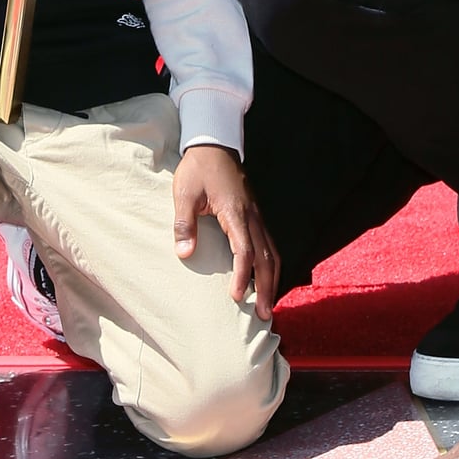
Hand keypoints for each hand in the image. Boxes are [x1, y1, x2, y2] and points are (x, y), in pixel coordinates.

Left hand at [171, 144, 279, 319]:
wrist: (214, 142)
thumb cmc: (198, 168)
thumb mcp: (184, 193)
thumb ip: (184, 223)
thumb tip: (185, 253)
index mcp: (235, 212)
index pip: (244, 251)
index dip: (242, 276)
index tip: (236, 297)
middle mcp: (252, 216)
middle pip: (266, 258)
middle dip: (267, 288)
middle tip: (265, 316)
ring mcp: (256, 215)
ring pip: (273, 252)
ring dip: (273, 279)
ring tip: (269, 304)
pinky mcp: (255, 214)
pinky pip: (269, 244)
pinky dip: (271, 265)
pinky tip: (267, 278)